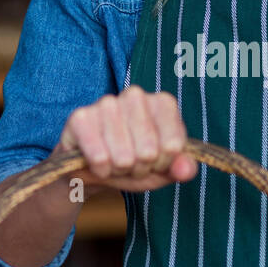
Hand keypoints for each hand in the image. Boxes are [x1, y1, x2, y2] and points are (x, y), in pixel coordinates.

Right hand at [51, 85, 197, 193]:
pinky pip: (99, 158)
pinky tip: (98, 163)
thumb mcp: (163, 169)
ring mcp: (106, 103)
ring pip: (123, 157)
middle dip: (139, 168)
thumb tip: (187, 170)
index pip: (173, 146)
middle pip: (148, 153)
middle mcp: (135, 95)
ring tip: (114, 161)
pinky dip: (101, 171)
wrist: (93, 167)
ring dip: (119, 170)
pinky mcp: (80, 117)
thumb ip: (181, 168)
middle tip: (130, 162)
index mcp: (162, 103)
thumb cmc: (134, 162)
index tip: (154, 160)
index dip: (163, 164)